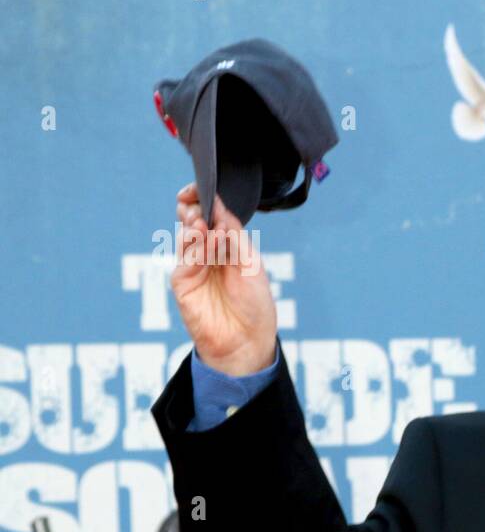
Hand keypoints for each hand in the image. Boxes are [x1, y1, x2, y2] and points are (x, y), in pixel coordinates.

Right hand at [172, 183, 277, 376]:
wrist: (246, 342)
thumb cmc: (255, 306)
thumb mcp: (252, 266)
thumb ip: (236, 238)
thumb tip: (221, 210)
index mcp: (229, 247)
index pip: (214, 216)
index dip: (207, 201)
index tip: (202, 188)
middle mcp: (209, 254)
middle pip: (194, 221)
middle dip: (193, 207)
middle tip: (197, 202)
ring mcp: (194, 267)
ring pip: (186, 236)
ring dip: (192, 224)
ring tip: (201, 220)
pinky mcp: (183, 282)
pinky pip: (185, 257)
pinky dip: (193, 244)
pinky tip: (203, 237)